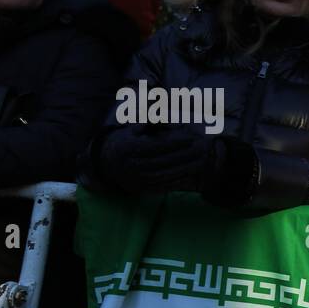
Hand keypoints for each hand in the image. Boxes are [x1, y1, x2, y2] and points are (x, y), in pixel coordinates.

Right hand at [96, 124, 214, 193]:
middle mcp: (130, 165)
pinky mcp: (142, 189)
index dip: (175, 142)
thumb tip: (165, 118)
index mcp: (128, 148)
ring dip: (184, 168)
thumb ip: (148, 122)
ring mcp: (136, 179)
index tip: (191, 137)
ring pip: (165, 175)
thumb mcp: (132, 128)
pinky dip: (178, 180)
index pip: (157, 145)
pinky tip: (190, 172)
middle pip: (163, 160)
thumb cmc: (125, 141)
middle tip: (200, 149)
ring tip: (199, 161)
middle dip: (183, 155)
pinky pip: (162, 186)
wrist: (107, 164)